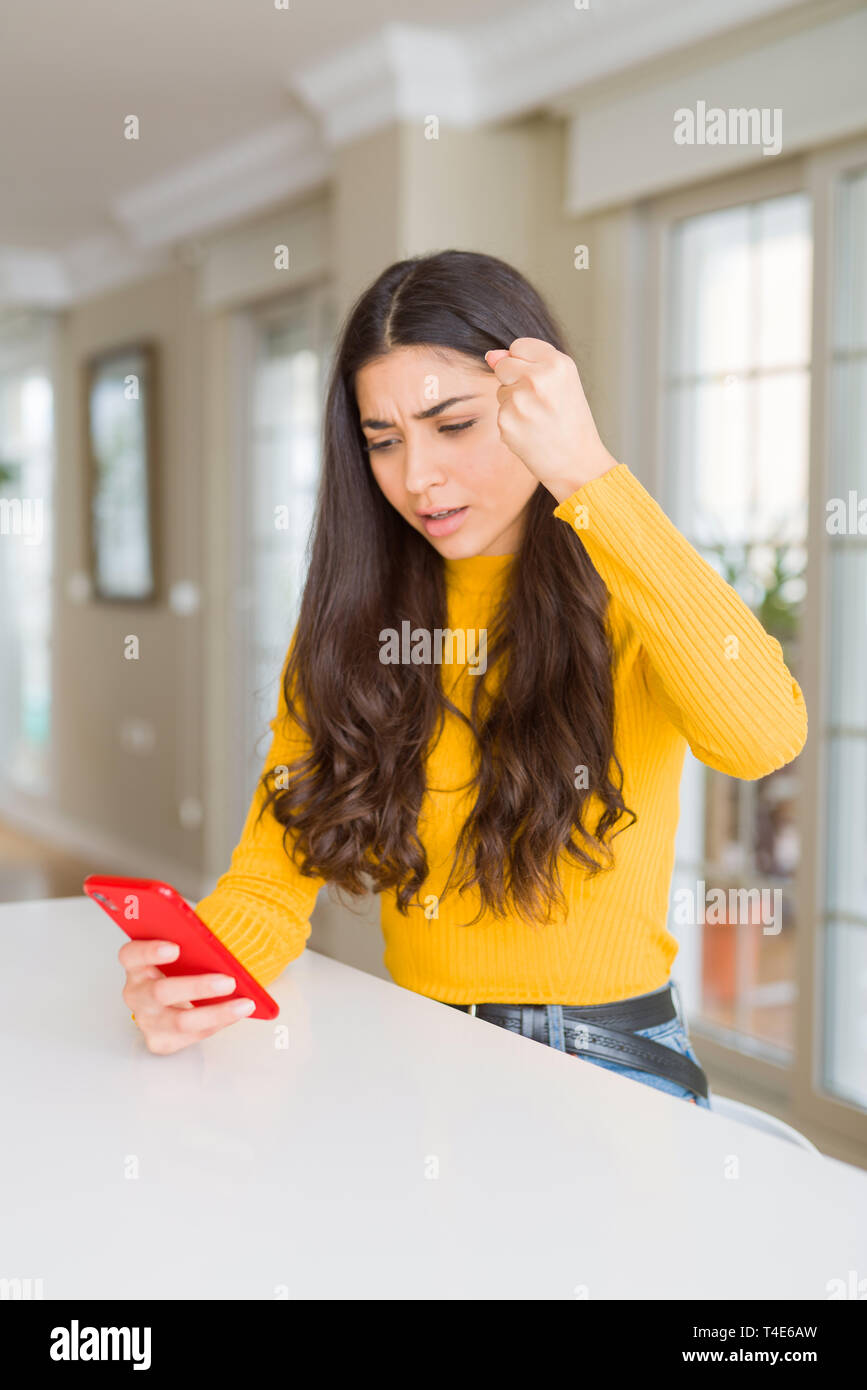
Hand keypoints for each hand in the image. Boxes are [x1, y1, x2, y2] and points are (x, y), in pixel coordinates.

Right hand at [120, 939, 255, 1054]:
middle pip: (160, 992)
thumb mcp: (180, 954)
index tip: (175, 948)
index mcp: (136, 966)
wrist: (170, 1003)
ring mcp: (146, 1021)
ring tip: (244, 1004)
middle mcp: (136, 994)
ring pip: (180, 1021)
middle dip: (198, 987)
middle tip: (228, 982)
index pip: (131, 955)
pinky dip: (219, 1023)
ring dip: (216, 1012)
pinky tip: (236, 1013)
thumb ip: (191, 946)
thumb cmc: (178, 971)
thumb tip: (221, 946)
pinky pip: (193, 1034)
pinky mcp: (161, 1041)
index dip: (150, 952)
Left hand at [484, 338, 618, 501]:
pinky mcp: (506, 422)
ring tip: (538, 418)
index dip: (526, 363)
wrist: (576, 461)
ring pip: (500, 390)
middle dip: (514, 380)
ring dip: (514, 402)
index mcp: (557, 363)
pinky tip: (530, 432)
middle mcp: (537, 378)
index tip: (541, 381)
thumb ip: (528, 362)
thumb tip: (490, 356)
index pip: (518, 346)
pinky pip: (500, 413)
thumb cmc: (571, 420)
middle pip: (503, 365)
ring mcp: (519, 401)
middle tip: (539, 401)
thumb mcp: (562, 381)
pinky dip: (512, 422)